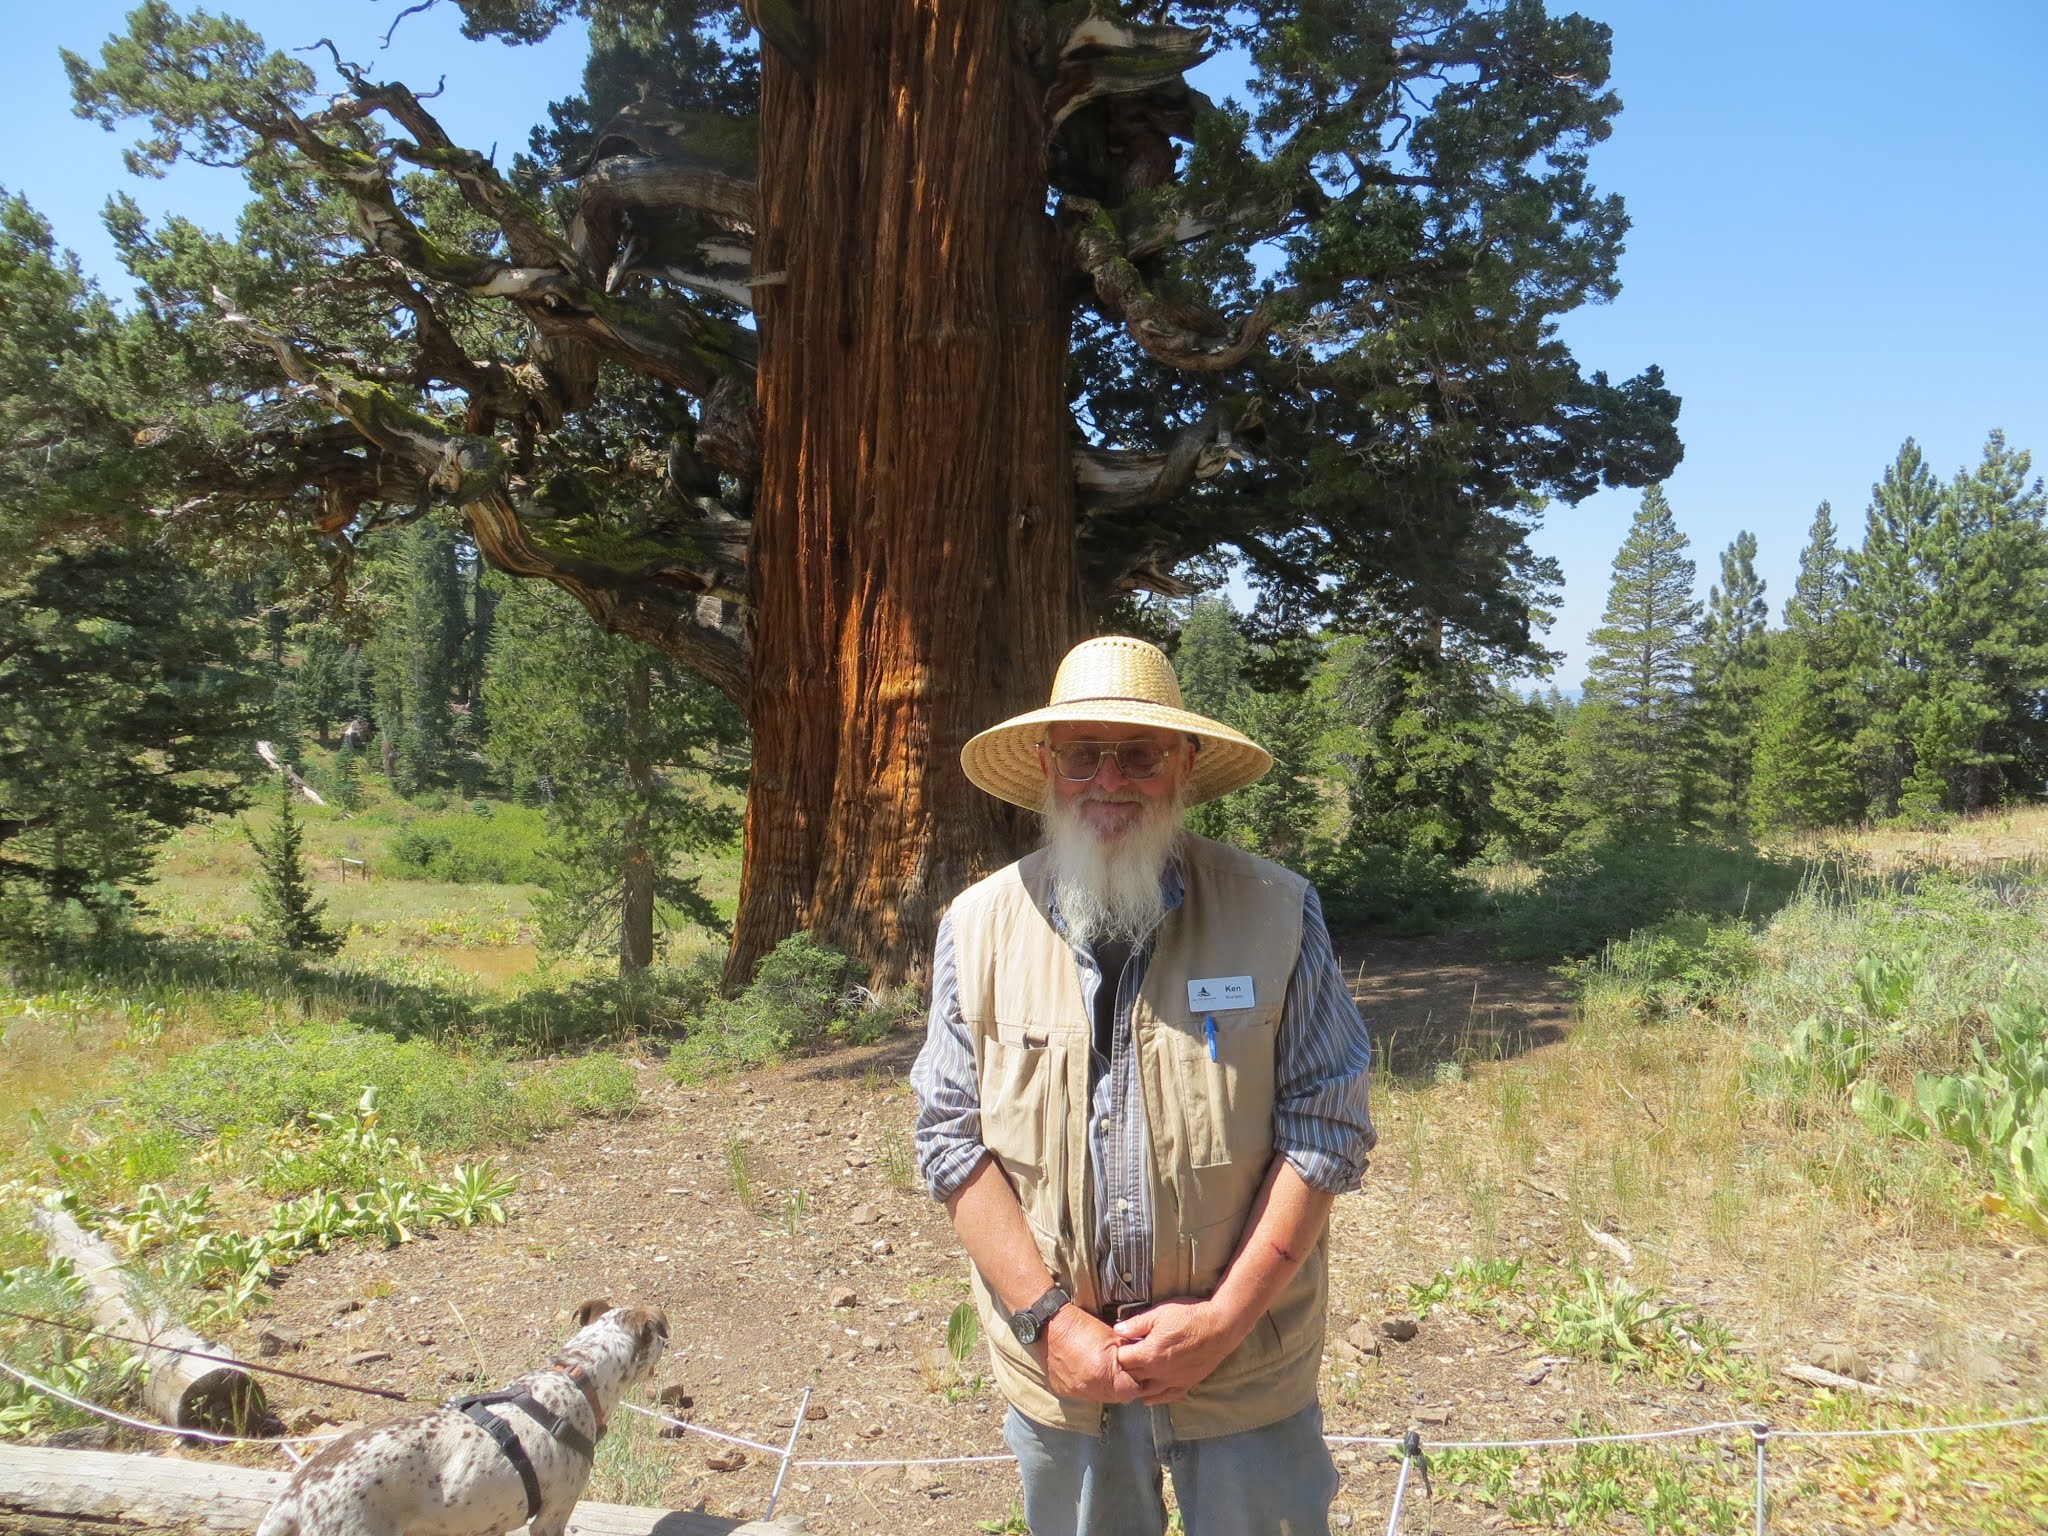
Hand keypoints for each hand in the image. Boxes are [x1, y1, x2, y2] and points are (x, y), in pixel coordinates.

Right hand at [1040, 1306, 1142, 1403]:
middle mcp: (1090, 1387)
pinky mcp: (1064, 1391)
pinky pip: (1083, 1394)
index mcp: (1105, 1373)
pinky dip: (1089, 1386)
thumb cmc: (1082, 1326)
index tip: (1135, 1374)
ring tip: (1102, 1371)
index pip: (1131, 1391)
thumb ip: (1128, 1354)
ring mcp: (1076, 1391)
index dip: (1135, 1382)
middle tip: (1121, 1372)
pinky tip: (1086, 1371)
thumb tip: (1140, 1363)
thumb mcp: (1113, 1336)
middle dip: (1121, 1387)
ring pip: (1100, 1398)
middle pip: (1116, 1398)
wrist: (1050, 1324)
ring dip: (1105, 1388)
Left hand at [1111, 1299, 1242, 1403]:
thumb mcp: (1159, 1314)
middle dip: (1125, 1370)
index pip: (1122, 1360)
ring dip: (1137, 1386)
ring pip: (1146, 1392)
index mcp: (1148, 1353)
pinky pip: (1166, 1397)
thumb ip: (1136, 1324)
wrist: (1219, 1328)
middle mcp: (1157, 1372)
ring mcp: (1172, 1381)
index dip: (1118, 1353)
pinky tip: (1149, 1398)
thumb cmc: (1189, 1317)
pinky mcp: (1185, 1384)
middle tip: (1123, 1362)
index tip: (1119, 1346)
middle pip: (1131, 1378)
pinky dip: (1155, 1398)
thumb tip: (1118, 1330)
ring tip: (1132, 1380)